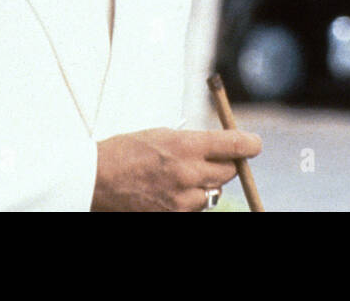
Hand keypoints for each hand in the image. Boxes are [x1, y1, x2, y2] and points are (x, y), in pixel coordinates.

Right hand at [91, 127, 260, 210]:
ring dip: (206, 184)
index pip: (235, 146)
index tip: (254, 145)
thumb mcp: (163, 134)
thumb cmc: (128, 151)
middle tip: (210, 159)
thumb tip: (222, 144)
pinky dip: (192, 200)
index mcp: (187, 146)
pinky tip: (172, 191)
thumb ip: (195, 141)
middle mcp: (188, 173)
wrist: (95, 179)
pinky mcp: (174, 216)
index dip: (250, 145)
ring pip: (215, 192)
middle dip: (225, 164)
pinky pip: (197, 208)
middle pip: (230, 171)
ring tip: (181, 176)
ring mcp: (181, 199)